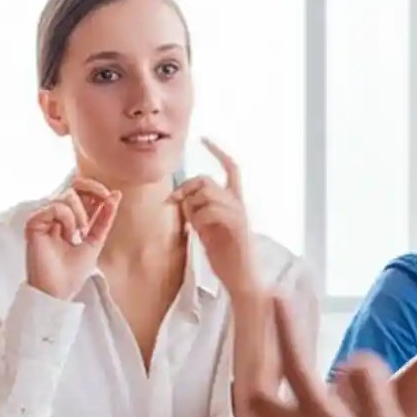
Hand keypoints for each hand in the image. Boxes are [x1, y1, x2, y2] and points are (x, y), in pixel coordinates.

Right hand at [25, 177, 120, 300]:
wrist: (59, 290)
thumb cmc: (73, 272)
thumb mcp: (96, 240)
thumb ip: (104, 217)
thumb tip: (116, 194)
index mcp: (70, 218)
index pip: (82, 192)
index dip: (96, 189)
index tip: (110, 197)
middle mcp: (56, 215)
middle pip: (73, 185)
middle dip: (93, 188)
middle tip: (104, 199)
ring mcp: (44, 218)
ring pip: (67, 196)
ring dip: (80, 214)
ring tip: (78, 234)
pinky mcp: (34, 222)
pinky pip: (56, 207)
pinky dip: (67, 219)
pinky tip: (67, 235)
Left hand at [171, 138, 256, 295]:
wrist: (241, 279)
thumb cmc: (225, 257)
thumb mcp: (207, 229)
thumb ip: (198, 212)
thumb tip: (182, 200)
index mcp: (234, 202)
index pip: (231, 167)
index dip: (218, 151)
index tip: (205, 138)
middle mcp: (239, 203)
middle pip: (207, 180)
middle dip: (186, 188)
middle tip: (174, 202)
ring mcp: (239, 213)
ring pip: (207, 193)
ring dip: (192, 207)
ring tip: (193, 225)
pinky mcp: (237, 225)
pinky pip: (211, 210)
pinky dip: (199, 218)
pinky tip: (199, 231)